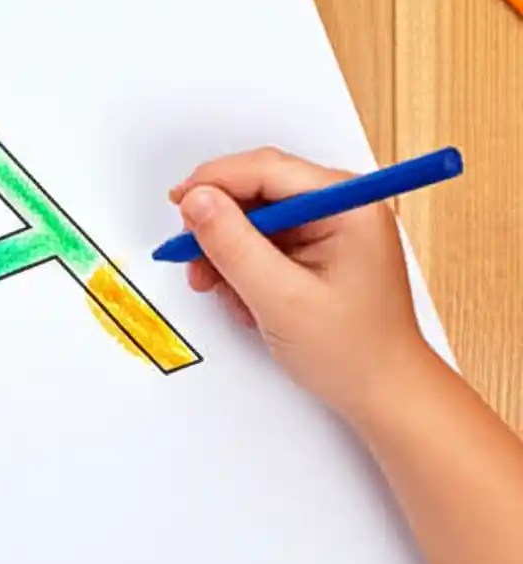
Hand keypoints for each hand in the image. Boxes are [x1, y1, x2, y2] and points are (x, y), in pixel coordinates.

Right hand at [170, 147, 428, 419]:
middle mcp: (341, 207)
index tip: (179, 203)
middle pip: (258, 189)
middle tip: (191, 255)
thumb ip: (233, 244)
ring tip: (218, 286)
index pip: (267, 169)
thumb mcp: (280, 298)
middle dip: (219, 223)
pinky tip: (244, 297)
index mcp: (348, 205)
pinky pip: (265, 242)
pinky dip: (243, 266)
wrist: (384, 394)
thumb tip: (196, 201)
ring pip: (255, 218)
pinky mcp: (318, 250)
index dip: (215, 182)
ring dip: (227, 250)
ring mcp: (330, 228)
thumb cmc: (353, 352)